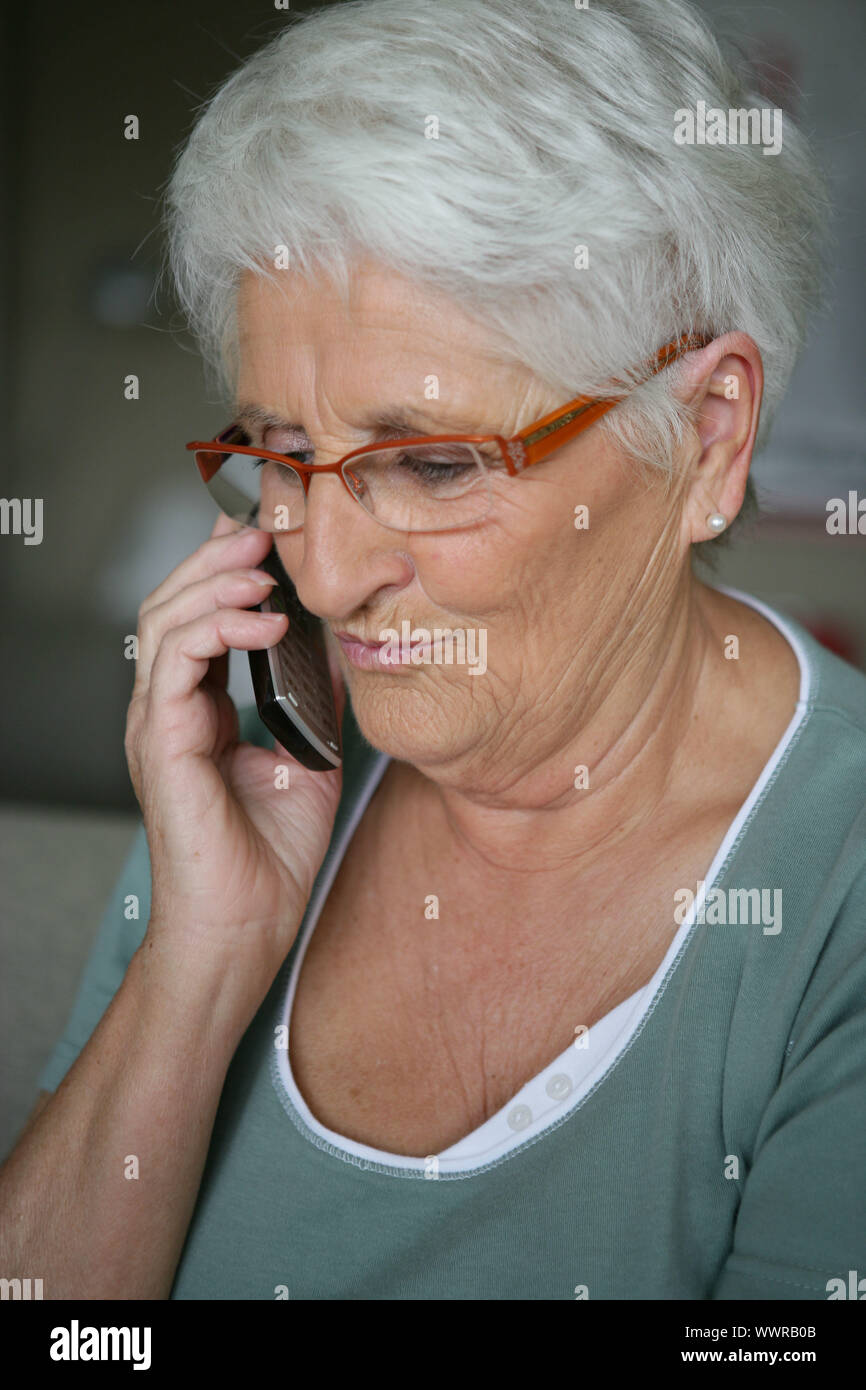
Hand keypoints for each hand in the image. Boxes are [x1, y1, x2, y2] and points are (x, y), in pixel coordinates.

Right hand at [124, 514, 343, 1002]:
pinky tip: (263, 621)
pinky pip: (175, 665)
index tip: (266, 531)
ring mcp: (158, 723)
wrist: (247, 923)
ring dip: (215, 583)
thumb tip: (348, 645)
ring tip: (264, 566)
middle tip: (262, 528)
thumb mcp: (310, 756)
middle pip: (174, 604)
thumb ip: (317, 700)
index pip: (200, 618)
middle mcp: (170, 708)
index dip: (227, 569)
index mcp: (199, 709)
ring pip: (165, 621)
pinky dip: (215, 631)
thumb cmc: (270, 854)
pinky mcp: (161, 743)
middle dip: (217, 558)